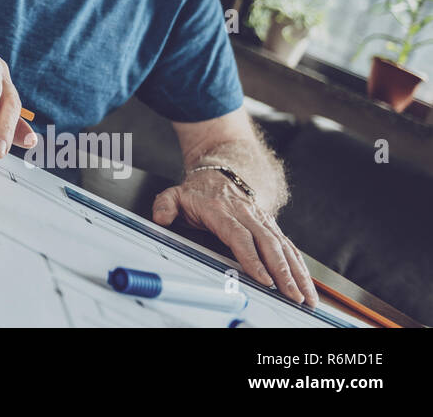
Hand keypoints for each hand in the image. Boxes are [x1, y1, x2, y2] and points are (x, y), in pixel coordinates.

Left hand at [152, 169, 317, 305]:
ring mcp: (262, 221)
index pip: (239, 236)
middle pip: (268, 245)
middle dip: (282, 273)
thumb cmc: (199, 190)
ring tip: (306, 297)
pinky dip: (301, 267)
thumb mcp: (175, 194)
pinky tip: (308, 285)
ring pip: (284, 248)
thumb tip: (160, 216)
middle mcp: (248, 215)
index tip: (263, 278)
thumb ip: (165, 204)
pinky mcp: (272, 227)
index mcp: (222, 211)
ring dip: (298, 274)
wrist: (221, 171)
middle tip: (291, 295)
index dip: (252, 258)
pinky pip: (290, 248)